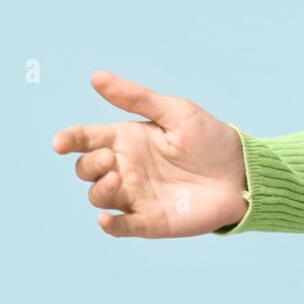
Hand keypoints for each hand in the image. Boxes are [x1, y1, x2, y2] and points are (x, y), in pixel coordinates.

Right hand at [51, 70, 248, 237]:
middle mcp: (126, 168)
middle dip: (89, 164)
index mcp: (127, 140)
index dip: (68, 140)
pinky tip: (107, 219)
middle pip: (85, 170)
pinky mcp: (151, 220)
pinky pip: (122, 226)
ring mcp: (136, 195)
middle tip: (113, 159)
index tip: (61, 142)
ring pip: (98, 197)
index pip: (85, 139)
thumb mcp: (176, 112)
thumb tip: (96, 76)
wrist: (242, 171)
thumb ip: (137, 98)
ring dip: (99, 190)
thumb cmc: (211, 139)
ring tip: (118, 178)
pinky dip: (110, 225)